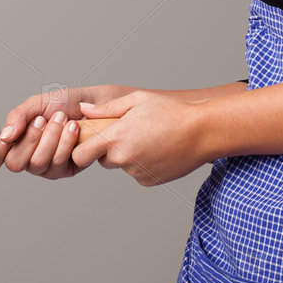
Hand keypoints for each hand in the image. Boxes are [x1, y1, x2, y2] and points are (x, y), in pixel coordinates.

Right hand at [0, 84, 134, 177]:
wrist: (97, 105)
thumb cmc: (67, 102)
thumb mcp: (37, 103)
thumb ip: (17, 116)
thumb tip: (5, 135)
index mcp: (17, 141)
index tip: (3, 142)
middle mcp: (29, 156)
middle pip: (15, 163)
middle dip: (31, 138)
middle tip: (43, 120)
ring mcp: (47, 165)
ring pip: (37, 164)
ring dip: (51, 138)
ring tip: (62, 119)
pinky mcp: (66, 170)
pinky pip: (57, 164)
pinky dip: (65, 143)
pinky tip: (73, 129)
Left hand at [70, 90, 212, 185]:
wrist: (203, 132)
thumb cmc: (171, 112)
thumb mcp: (137, 101)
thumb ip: (107, 108)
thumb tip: (84, 110)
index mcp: (116, 138)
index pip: (80, 154)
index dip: (79, 149)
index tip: (87, 140)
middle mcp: (124, 159)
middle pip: (102, 159)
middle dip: (107, 149)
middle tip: (126, 133)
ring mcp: (137, 173)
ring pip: (121, 165)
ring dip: (127, 155)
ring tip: (148, 137)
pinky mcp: (149, 181)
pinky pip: (137, 172)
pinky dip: (142, 163)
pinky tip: (158, 148)